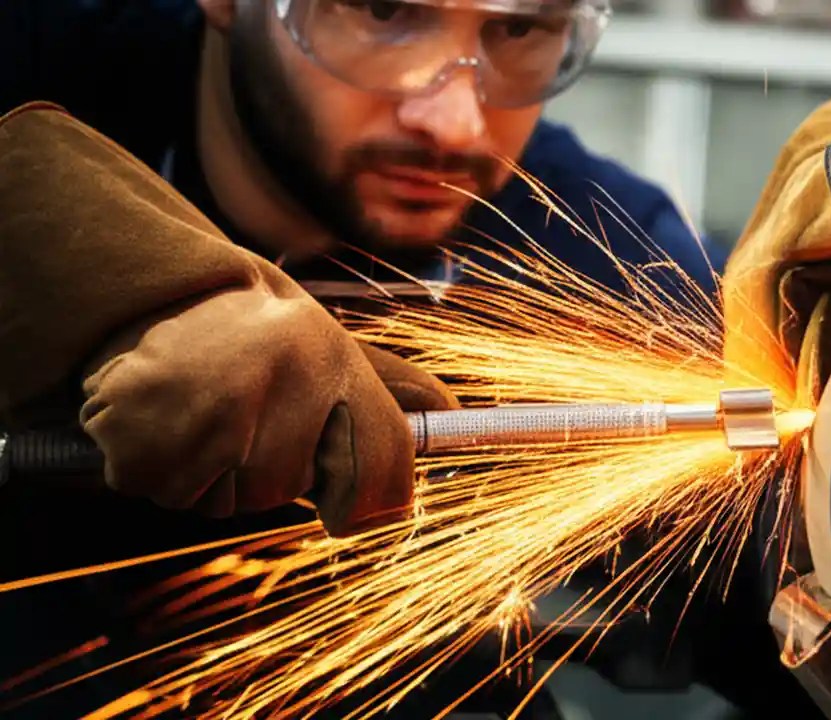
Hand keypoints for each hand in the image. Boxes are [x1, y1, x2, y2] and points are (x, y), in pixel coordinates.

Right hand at [0, 103, 457, 535]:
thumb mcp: (327, 340)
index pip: (385, 456)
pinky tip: (166, 418)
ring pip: (236, 498)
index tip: (357, 510)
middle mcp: (279, 380)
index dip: (376, 497)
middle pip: (297, 486)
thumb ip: (391, 383)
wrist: (145, 291)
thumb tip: (453, 411)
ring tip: (204, 405)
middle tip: (249, 412)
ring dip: (221, 469)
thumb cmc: (252, 328)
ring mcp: (212, 414)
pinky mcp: (148, 448)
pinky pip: (180, 494)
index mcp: (331, 355)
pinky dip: (169, 470)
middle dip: (277, 467)